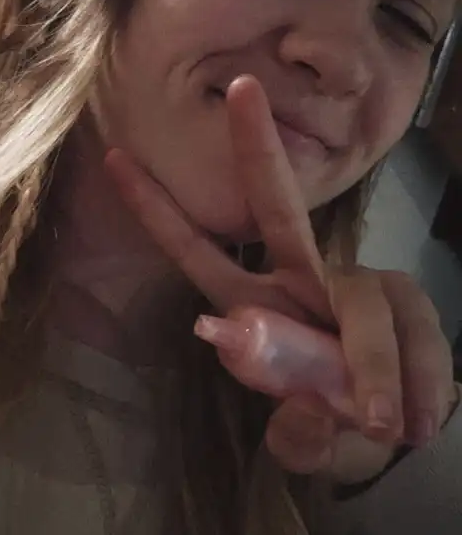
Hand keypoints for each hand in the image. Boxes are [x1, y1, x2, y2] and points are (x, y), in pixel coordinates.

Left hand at [106, 76, 456, 482]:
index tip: (115, 157)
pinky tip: (418, 416)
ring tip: (386, 425)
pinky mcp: (402, 298)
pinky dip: (418, 380)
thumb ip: (303, 437)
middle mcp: (299, 279)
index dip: (158, 211)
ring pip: (362, 303)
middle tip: (241, 89)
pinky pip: (413, 336)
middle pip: (277, 209)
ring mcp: (352, 284)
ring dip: (374, 367)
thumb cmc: (338, 425)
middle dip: (257, 150)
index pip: (198, 252)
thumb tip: (301, 408)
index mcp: (253, 307)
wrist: (407, 426)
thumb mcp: (314, 445)